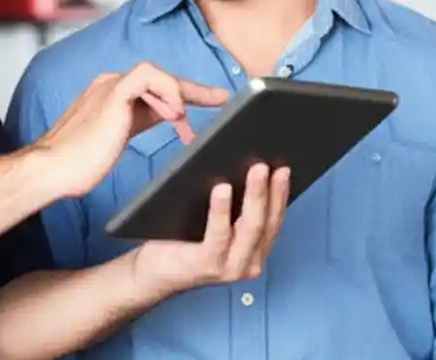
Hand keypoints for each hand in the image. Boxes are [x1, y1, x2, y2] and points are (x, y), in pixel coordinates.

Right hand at [34, 62, 228, 197]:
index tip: (212, 99)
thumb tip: (174, 122)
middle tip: (221, 98)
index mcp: (113, 93)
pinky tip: (173, 114)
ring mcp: (110, 85)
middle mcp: (111, 83)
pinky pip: (146, 76)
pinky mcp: (113, 93)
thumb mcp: (118, 138)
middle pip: (161, 77)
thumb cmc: (80, 163)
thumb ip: (141, 122)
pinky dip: (165, 92)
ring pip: (156, 72)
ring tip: (182, 119)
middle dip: (192, 89)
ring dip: (177, 94)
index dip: (185, 92)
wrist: (53, 170)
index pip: (156, 86)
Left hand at [129, 163, 290, 298]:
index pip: (274, 219)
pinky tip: (221, 188)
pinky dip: (221, 210)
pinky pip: (218, 235)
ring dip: (255, 196)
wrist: (151, 272)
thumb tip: (243, 164)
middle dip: (273, 190)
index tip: (285, 168)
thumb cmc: (182, 240)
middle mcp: (249, 262)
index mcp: (254, 250)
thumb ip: (232, 203)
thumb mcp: (213, 220)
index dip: (281, 193)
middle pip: (267, 222)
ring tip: (256, 169)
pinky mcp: (208, 265)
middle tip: (271, 163)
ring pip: (250, 227)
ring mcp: (230, 267)